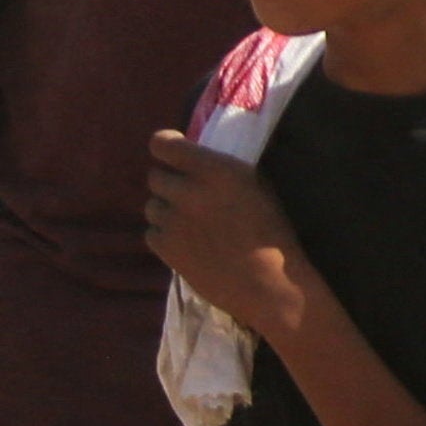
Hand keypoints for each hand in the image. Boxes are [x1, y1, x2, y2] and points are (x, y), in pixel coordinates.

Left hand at [142, 138, 309, 347]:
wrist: (266, 281)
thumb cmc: (273, 230)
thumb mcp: (257, 186)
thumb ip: (222, 172)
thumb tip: (197, 163)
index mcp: (215, 170)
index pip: (164, 145)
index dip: (165, 144)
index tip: (173, 148)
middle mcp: (186, 191)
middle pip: (155, 176)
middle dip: (170, 181)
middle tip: (189, 192)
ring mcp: (171, 221)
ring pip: (152, 205)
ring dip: (167, 208)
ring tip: (190, 220)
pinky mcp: (163, 247)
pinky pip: (152, 231)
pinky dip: (165, 233)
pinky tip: (187, 241)